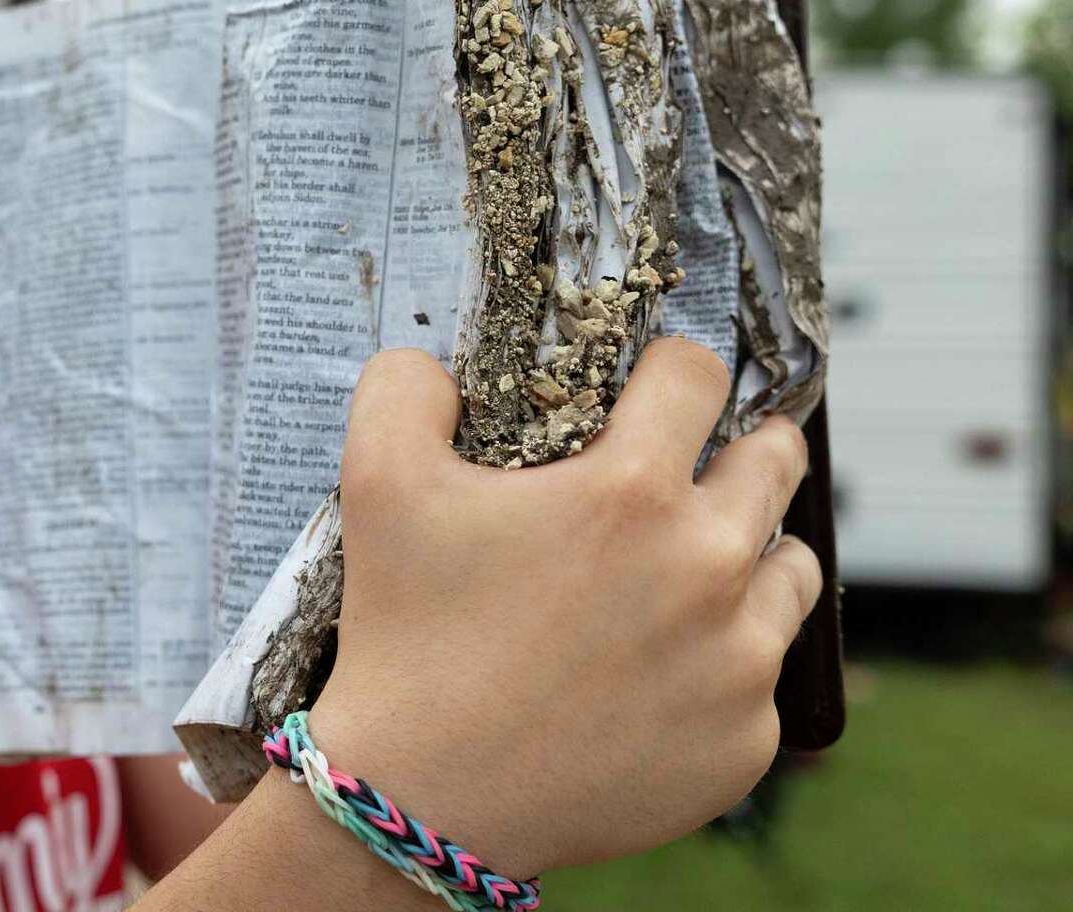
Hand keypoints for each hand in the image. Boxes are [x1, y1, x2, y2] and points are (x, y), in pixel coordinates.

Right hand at [309, 338, 820, 877]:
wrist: (425, 798)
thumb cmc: (404, 634)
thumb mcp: (375, 482)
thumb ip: (405, 386)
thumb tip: (439, 368)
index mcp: (631, 489)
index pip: (696, 375)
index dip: (664, 370)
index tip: (645, 392)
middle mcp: (707, 567)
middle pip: (776, 460)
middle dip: (736, 448)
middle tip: (687, 469)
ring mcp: (739, 662)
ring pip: (791, 567)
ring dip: (748, 554)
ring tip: (681, 573)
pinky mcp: (747, 742)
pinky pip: (763, 677)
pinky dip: (720, 664)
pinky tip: (651, 673)